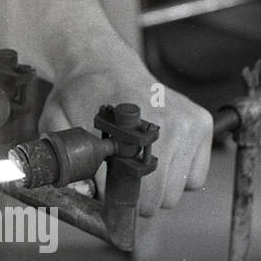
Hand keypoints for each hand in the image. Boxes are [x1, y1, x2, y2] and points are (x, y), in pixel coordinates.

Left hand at [41, 58, 212, 216]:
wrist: (102, 61)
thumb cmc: (79, 94)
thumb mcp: (58, 125)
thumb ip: (67, 162)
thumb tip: (85, 197)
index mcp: (127, 131)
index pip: (128, 193)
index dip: (114, 199)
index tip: (108, 195)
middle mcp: (164, 127)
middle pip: (157, 200)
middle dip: (137, 195)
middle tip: (122, 174)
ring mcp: (187, 126)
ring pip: (178, 191)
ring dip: (159, 186)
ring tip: (139, 160)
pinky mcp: (202, 124)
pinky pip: (196, 177)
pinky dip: (180, 174)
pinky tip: (160, 155)